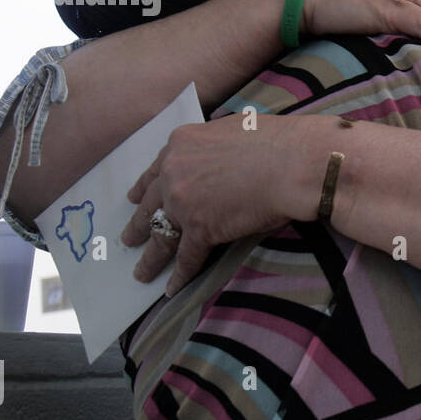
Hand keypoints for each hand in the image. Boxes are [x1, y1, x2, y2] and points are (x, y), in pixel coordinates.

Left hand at [120, 114, 304, 295]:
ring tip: (141, 272)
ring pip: (161, 236)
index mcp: (181, 144)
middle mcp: (174, 172)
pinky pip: (186, 257)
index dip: (144, 188)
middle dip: (139, 224)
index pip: (156, 170)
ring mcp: (183, 203)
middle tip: (128, 238)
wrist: (292, 162)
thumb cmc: (275, 142)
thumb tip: (221, 159)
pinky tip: (171, 289)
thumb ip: (214, 147)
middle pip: (150, 205)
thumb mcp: (232, 130)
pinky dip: (179, 275)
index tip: (134, 198)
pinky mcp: (200, 229)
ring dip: (150, 257)